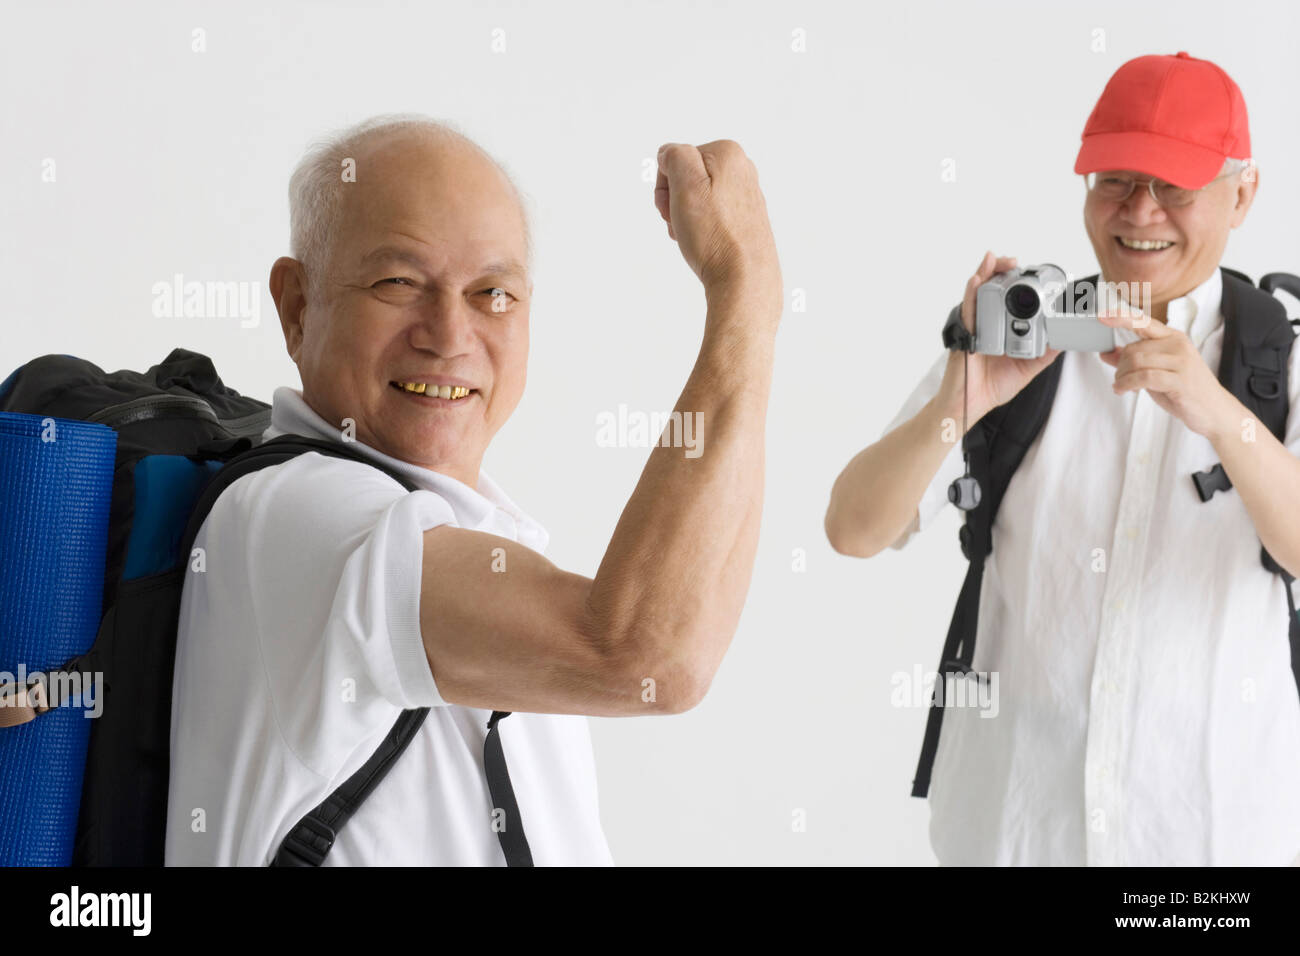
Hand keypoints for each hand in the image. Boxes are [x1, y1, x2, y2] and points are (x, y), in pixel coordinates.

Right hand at [654, 140, 780, 311]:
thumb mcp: (685, 184)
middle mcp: (742, 169)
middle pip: (687, 178)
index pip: (673, 159)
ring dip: (686, 217)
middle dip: (675, 201)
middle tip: (681, 225)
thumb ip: (674, 156)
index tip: (671, 208)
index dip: (664, 186)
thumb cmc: (714, 235)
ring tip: (693, 237)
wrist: (744, 279)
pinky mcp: (747, 219)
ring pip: (698, 199)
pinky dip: (702, 228)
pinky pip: (712, 216)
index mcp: (728, 153)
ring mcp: (746, 196)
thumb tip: (670, 154)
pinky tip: (705, 244)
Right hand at [936, 251, 1062, 424]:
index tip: (1030, 272)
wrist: (972, 404)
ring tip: (994, 259)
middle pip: (992, 289)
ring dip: (986, 273)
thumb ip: (1046, 353)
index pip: (1009, 297)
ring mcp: (974, 326)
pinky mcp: (964, 334)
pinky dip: (971, 294)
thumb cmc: (993, 387)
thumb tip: (1066, 338)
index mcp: (1002, 328)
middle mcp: (987, 323)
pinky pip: (967, 310)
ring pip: (978, 293)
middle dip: (1001, 270)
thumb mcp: (1028, 368)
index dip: (1017, 281)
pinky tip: (978, 280)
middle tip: (1014, 262)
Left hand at [1097, 307, 1236, 438]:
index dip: (1122, 318)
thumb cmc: (1183, 389)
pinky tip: (1123, 390)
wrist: (1213, 410)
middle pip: (1133, 349)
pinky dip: (1127, 384)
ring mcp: (1181, 361)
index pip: (1144, 322)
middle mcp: (1178, 345)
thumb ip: (1133, 361)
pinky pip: (1143, 377)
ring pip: (1136, 362)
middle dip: (1119, 367)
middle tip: (1119, 380)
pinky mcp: (1180, 380)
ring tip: (1121, 386)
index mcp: (1173, 337)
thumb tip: (1105, 352)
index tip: (1102, 316)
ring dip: (1121, 377)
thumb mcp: (1156, 371)